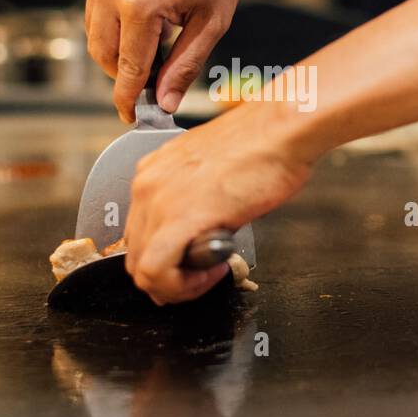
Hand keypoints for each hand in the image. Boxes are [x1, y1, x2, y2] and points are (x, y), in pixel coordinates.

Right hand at [86, 0, 251, 122]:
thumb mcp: (211, 22)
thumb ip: (184, 65)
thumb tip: (164, 102)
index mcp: (141, 5)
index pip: (127, 68)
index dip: (128, 98)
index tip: (131, 115)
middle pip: (102, 53)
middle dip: (123, 71)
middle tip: (151, 73)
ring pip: (94, 29)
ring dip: (117, 43)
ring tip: (155, 32)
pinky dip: (113, 13)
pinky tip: (144, 5)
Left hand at [123, 106, 312, 304]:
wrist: (282, 131)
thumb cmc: (261, 145)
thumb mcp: (213, 173)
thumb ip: (196, 202)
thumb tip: (199, 232)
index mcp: (154, 171)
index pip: (139, 233)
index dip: (165, 258)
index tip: (191, 263)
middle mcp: (148, 184)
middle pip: (135, 254)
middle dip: (168, 277)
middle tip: (200, 276)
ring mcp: (158, 201)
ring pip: (141, 269)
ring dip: (176, 284)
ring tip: (208, 274)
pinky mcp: (179, 218)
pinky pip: (157, 271)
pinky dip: (182, 285)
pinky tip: (211, 272)